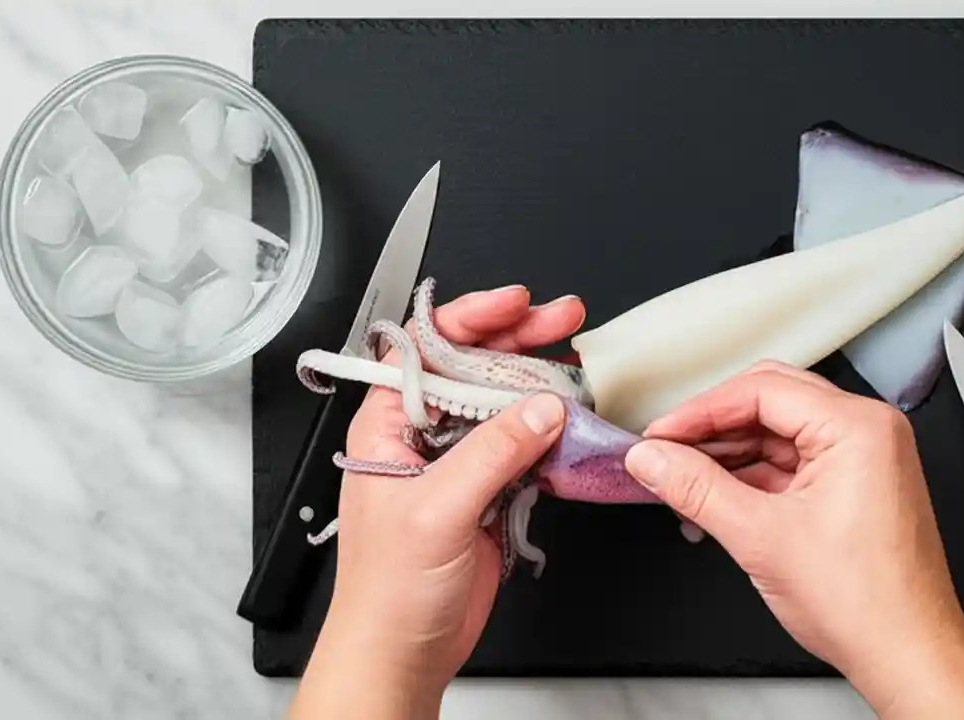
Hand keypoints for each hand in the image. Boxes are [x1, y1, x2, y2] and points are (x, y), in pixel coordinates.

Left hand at [290, 286, 583, 719]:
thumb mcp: (436, 510)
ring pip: (505, 403)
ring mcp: (460, 461)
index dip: (471, 319)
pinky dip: (554, 432)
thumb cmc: (386, 590)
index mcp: (388, 423)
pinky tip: (576, 419)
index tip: (515, 304)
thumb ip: (492, 453)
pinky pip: (527, 447)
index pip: (427, 348)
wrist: (403, 651)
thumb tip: (541, 408)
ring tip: (577, 361)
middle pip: (473, 366)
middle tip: (563, 319)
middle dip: (518, 338)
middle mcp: (424, 433)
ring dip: (541, 382)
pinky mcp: (489, 490)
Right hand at [624, 362, 963, 718]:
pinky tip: (714, 496)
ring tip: (682, 479)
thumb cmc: (865, 603)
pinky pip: (792, 462)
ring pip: (778, 433)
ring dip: (728, 454)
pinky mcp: (854, 485)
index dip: (700, 411)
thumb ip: (696, 488)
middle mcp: (867, 432)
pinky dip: (751, 476)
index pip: (761, 391)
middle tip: (666, 450)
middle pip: (770, 402)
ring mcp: (863, 458)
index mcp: (857, 427)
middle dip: (712, 428)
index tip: (660, 435)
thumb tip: (653, 458)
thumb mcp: (760, 537)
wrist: (905, 655)